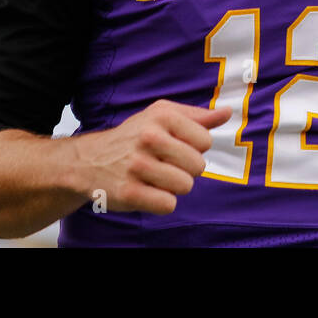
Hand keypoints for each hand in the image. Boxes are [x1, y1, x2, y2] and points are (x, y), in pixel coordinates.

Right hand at [69, 99, 231, 215]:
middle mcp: (149, 138)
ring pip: (185, 186)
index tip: (176, 147)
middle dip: (185, 169)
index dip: (194, 148)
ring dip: (174, 187)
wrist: (90, 160)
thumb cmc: (134, 137)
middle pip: (198, 166)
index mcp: (162, 116)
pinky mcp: (129, 192)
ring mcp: (137, 165)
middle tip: (165, 165)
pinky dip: (161, 202)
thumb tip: (227, 113)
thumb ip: (197, 117)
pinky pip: (168, 205)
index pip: (205, 141)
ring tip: (156, 178)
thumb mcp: (162, 116)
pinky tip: (148, 191)